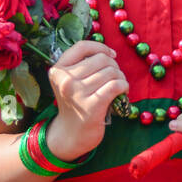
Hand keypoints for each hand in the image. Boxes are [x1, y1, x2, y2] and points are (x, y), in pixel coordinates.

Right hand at [44, 40, 128, 161]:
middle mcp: (65, 79)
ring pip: (111, 72)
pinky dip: (124, 86)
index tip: (111, 55)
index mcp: (58, 70)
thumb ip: (81, 66)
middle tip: (115, 77)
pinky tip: (123, 92)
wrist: (71, 134)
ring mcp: (77, 93)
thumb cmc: (75, 104)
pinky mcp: (92, 105)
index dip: (100, 47)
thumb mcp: (69, 82)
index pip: (82, 47)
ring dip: (120, 77)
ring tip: (119, 87)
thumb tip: (109, 53)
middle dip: (114, 66)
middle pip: (101, 59)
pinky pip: (116, 85)